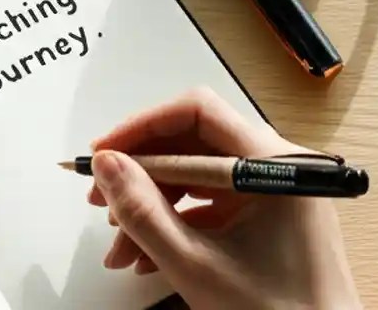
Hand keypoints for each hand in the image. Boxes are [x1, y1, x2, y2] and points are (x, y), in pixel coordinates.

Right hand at [88, 87, 360, 309]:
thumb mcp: (196, 264)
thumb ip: (144, 212)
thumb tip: (107, 164)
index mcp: (275, 164)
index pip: (197, 112)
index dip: (142, 127)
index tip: (105, 152)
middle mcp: (276, 167)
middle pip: (192, 143)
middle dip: (140, 174)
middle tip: (101, 198)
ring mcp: (271, 192)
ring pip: (193, 177)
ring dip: (151, 207)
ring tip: (119, 246)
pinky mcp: (264, 217)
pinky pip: (208, 204)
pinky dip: (173, 225)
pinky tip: (144, 256)